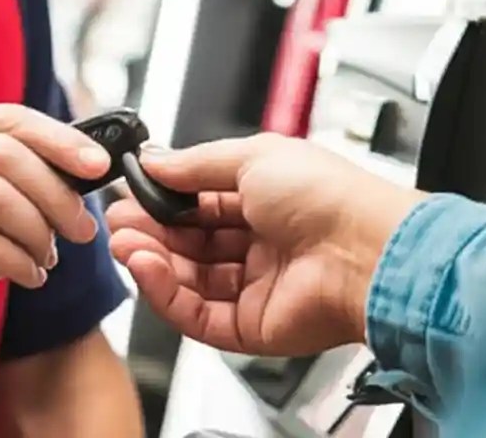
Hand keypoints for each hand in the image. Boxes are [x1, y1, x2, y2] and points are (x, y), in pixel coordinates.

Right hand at [0, 104, 111, 353]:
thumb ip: (18, 177)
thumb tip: (89, 168)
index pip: (10, 119)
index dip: (62, 138)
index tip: (100, 165)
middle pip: (7, 156)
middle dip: (58, 194)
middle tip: (83, 229)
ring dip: (40, 232)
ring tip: (48, 256)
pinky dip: (22, 265)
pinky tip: (29, 277)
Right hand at [106, 134, 422, 355]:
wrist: (366, 250)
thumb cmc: (328, 196)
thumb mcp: (251, 157)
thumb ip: (194, 165)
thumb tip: (153, 160)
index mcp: (266, 201)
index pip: (200, 206)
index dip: (163, 202)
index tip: (131, 194)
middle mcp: (261, 246)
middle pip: (189, 246)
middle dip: (149, 233)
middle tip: (118, 222)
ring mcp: (255, 289)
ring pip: (187, 282)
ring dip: (151, 262)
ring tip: (125, 243)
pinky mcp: (251, 328)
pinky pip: (196, 316)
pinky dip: (165, 294)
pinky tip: (147, 268)